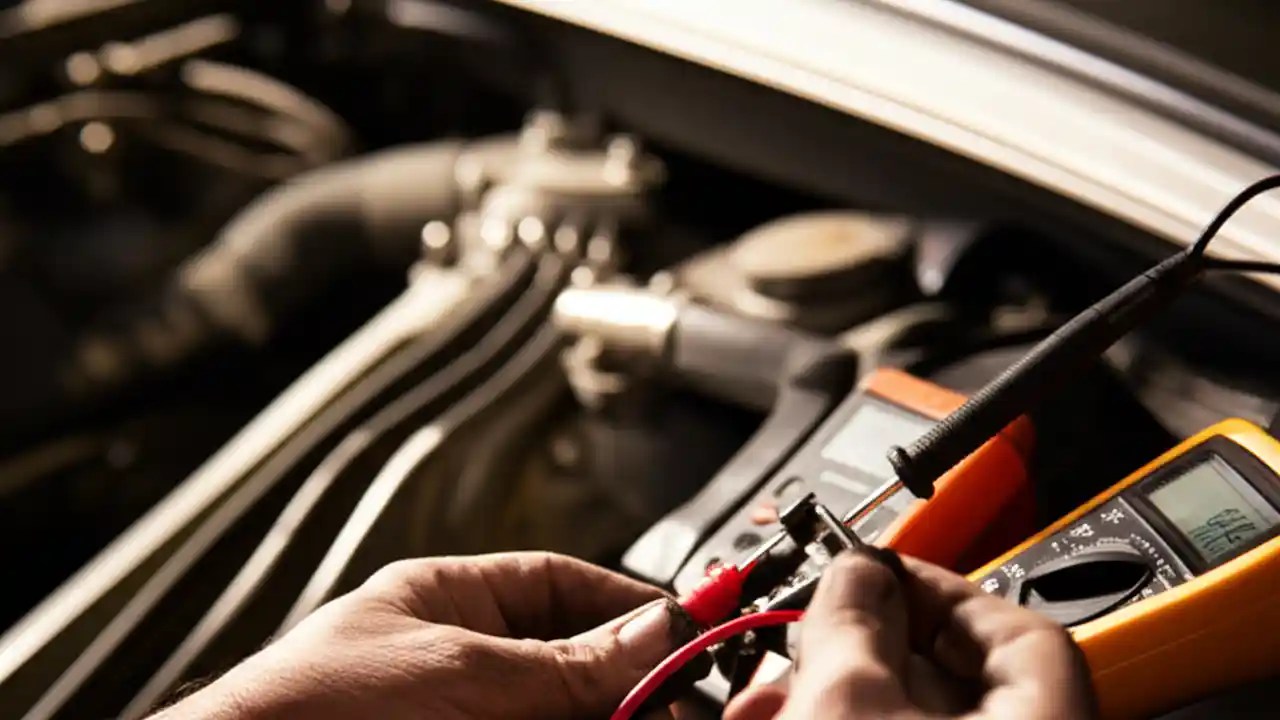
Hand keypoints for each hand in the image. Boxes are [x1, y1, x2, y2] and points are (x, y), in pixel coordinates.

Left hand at [150, 552, 695, 719]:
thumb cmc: (310, 712)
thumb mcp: (460, 672)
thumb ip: (563, 661)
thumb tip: (658, 630)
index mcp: (448, 601)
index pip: (560, 585)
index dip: (627, 604)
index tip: (685, 628)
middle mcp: (461, 660)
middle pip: (571, 660)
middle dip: (627, 677)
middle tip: (678, 695)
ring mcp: (463, 712)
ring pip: (560, 708)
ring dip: (612, 713)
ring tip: (657, 716)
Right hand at [726, 552, 1097, 719]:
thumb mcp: (847, 702)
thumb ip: (851, 617)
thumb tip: (854, 573)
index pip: (1017, 624)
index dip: (934, 582)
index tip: (870, 570)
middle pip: (956, 676)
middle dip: (865, 644)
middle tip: (810, 629)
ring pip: (915, 718)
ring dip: (838, 691)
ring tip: (773, 692)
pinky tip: (788, 718)